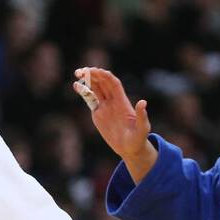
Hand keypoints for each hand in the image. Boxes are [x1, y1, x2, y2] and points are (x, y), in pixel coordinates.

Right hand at [73, 66, 157, 181]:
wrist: (130, 149)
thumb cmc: (139, 139)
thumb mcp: (143, 129)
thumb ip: (142, 117)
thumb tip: (143, 102)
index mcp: (123, 102)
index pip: (113, 84)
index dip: (106, 76)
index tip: (97, 71)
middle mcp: (113, 102)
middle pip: (103, 83)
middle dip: (94, 74)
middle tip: (83, 70)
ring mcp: (105, 107)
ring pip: (96, 88)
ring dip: (88, 80)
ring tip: (78, 74)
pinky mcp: (98, 113)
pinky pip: (90, 99)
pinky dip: (83, 91)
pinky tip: (76, 85)